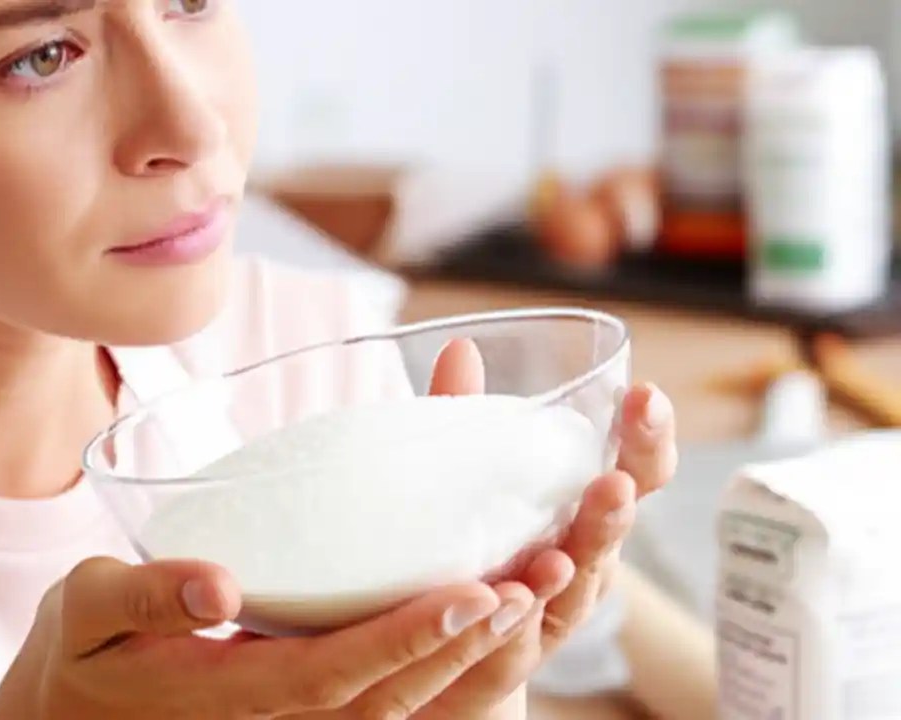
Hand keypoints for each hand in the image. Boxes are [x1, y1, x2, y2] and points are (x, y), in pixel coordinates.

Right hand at [0, 556, 571, 718]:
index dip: (411, 636)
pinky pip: (386, 704)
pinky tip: (480, 620)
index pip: (339, 671)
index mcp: (231, 694)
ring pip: (402, 707)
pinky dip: (442, 669)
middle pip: (394, 694)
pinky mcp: (301, 716)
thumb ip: (143, 596)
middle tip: (538, 576)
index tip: (477, 591)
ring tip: (532, 590)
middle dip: (471, 643)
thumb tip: (217, 584)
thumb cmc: (77, 656)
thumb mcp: (86, 611)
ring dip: (472, 657)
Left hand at [405, 340, 676, 717]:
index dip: (647, 442)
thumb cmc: (479, 555)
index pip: (634, 475)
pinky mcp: (503, 664)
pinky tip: (510, 606)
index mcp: (581, 513)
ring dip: (571, 578)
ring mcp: (547, 619)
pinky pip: (514, 649)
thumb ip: (467, 419)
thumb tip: (460, 347)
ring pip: (570, 598)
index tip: (647, 398)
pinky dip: (516, 628)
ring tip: (564, 554)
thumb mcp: (472, 485)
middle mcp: (579, 565)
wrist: (449, 660)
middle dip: (615, 512)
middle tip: (616, 484)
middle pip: (611, 537)